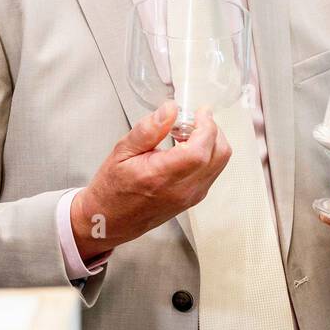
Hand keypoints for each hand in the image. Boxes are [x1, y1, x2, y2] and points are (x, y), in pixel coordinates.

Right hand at [70, 101, 231, 259]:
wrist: (110, 220)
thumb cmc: (112, 188)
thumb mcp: (122, 151)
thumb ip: (148, 129)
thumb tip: (170, 109)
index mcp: (162, 177)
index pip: (200, 150)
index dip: (206, 127)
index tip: (200, 112)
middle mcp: (182, 190)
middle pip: (219, 154)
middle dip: (213, 130)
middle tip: (194, 119)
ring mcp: (191, 196)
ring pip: (220, 163)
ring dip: (211, 142)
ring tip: (187, 134)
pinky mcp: (194, 198)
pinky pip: (213, 171)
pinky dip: (208, 154)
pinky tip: (187, 148)